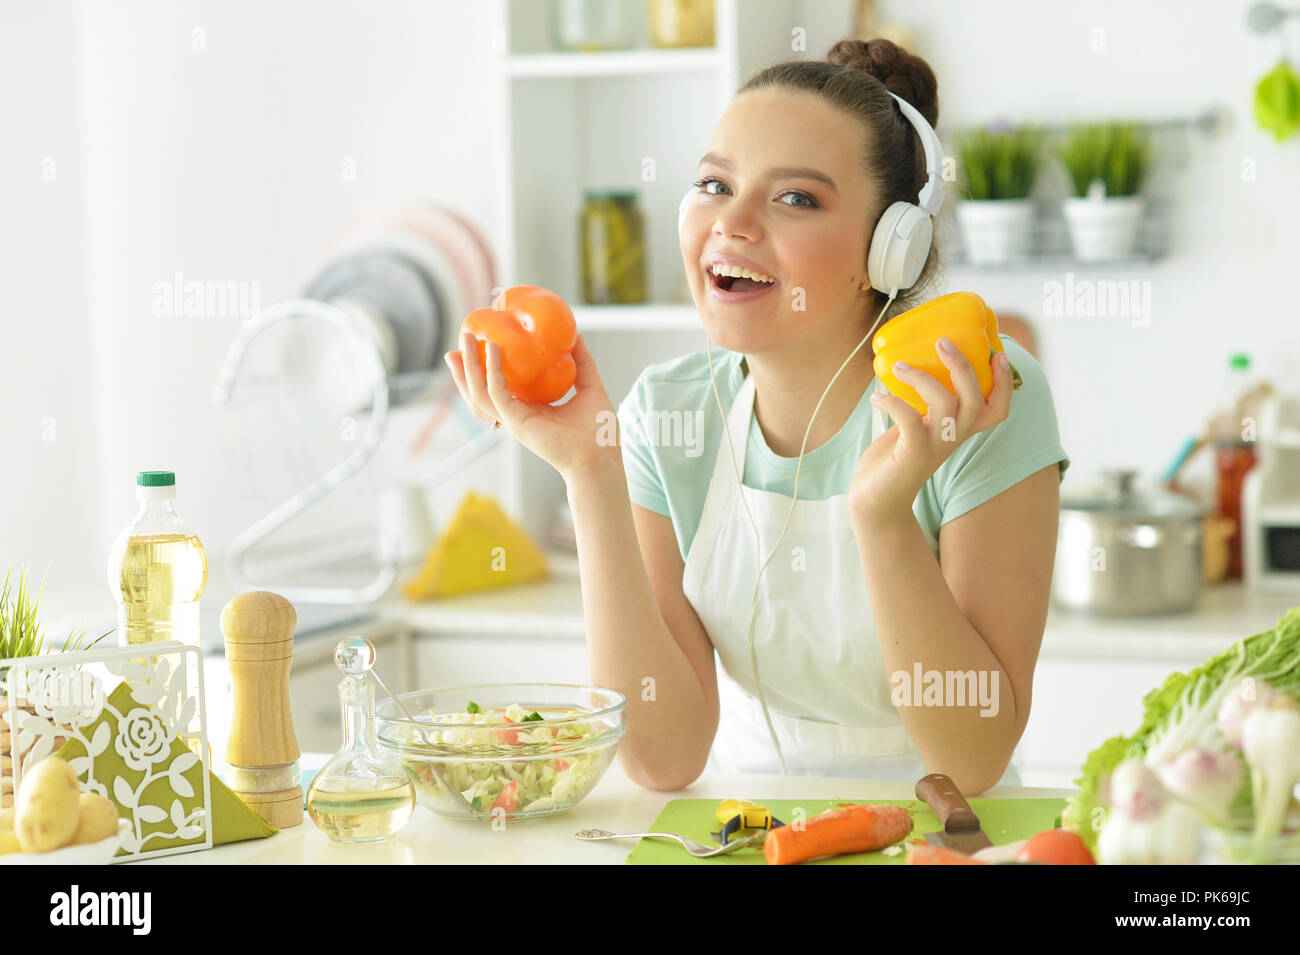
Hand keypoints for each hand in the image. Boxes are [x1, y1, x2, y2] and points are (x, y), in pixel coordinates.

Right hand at [445, 330, 618, 480]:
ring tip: (467, 339)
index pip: (500, 387)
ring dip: (469, 366)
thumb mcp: (589, 387)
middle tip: (464, 337)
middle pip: (481, 390)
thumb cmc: (596, 431)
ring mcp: (513, 420)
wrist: (600, 456)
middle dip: (468, 365)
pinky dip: (492, 371)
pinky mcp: (516, 422)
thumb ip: (581, 364)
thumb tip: (578, 337)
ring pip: (479, 393)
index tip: (482, 342)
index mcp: (530, 408)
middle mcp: (516, 415)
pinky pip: (497, 393)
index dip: (487, 367)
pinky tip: (495, 349)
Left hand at [850, 337, 1014, 524]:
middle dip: (963, 366)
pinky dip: (892, 402)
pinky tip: (876, 397)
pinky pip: (909, 419)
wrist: (875, 500)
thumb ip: (922, 404)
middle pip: (976, 399)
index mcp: (959, 430)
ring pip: (945, 404)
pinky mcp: (913, 455)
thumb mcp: (916, 426)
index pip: (998, 409)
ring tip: (899, 365)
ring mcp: (935, 447)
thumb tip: (911, 360)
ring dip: (921, 378)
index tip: (999, 354)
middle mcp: (953, 438)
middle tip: (942, 342)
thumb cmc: (894, 458)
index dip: (1005, 383)